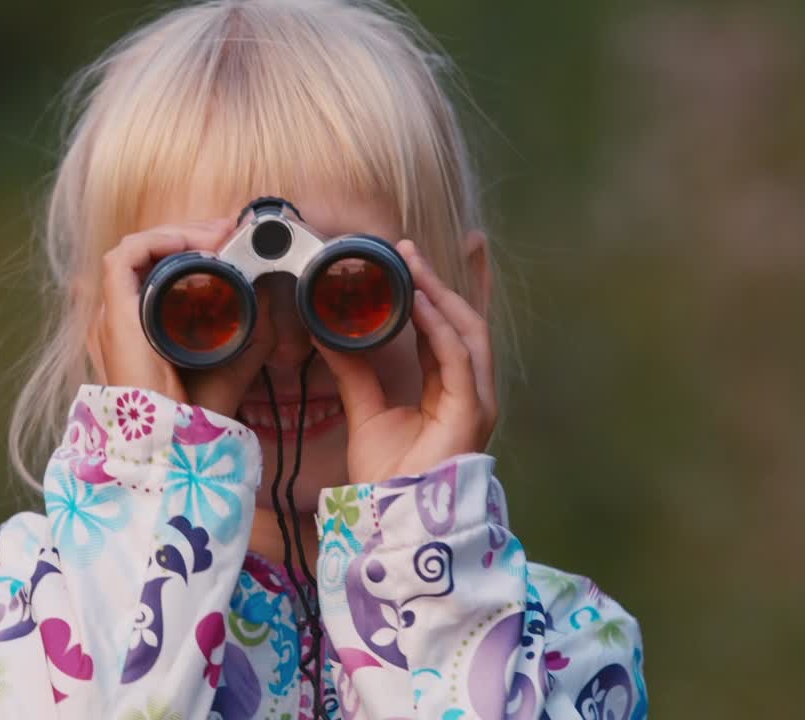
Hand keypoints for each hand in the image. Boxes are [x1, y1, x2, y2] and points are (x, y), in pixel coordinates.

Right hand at [93, 219, 275, 416]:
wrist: (175, 438)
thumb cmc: (197, 411)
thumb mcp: (235, 358)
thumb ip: (251, 329)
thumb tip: (270, 293)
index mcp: (143, 328)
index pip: (159, 270)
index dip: (192, 248)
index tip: (229, 241)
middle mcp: (122, 317)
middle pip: (149, 256)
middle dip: (190, 235)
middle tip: (226, 230)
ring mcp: (114, 314)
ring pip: (136, 250)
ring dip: (177, 234)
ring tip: (214, 234)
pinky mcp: (114, 313)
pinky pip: (124, 258)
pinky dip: (156, 242)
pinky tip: (191, 245)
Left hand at [314, 240, 496, 484]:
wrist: (393, 521)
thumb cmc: (388, 477)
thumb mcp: (365, 411)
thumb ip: (353, 372)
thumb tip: (328, 333)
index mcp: (450, 390)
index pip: (448, 330)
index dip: (435, 293)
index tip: (411, 259)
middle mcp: (471, 391)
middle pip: (463, 322)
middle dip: (439, 282)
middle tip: (407, 250)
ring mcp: (476, 401)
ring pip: (467, 331)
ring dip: (439, 293)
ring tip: (411, 264)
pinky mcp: (470, 411)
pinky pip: (458, 357)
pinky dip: (438, 326)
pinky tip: (418, 301)